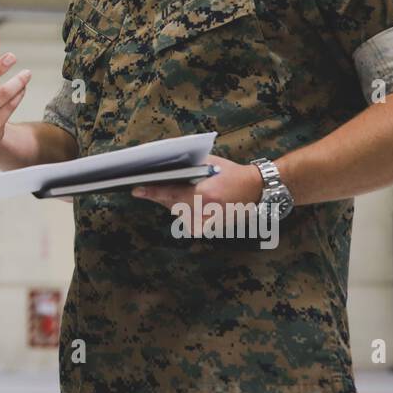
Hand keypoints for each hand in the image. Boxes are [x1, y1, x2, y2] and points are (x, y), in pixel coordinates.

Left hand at [129, 156, 263, 235]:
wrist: (256, 190)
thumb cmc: (231, 173)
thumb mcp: (209, 163)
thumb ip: (187, 166)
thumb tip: (161, 166)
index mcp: (205, 194)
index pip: (172, 193)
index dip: (153, 191)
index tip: (136, 190)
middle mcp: (206, 211)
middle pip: (171, 204)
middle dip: (161, 194)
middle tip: (147, 186)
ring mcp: (208, 223)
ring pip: (178, 213)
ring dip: (174, 202)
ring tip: (186, 190)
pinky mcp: (210, 229)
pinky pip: (187, 221)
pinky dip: (184, 211)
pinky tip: (192, 201)